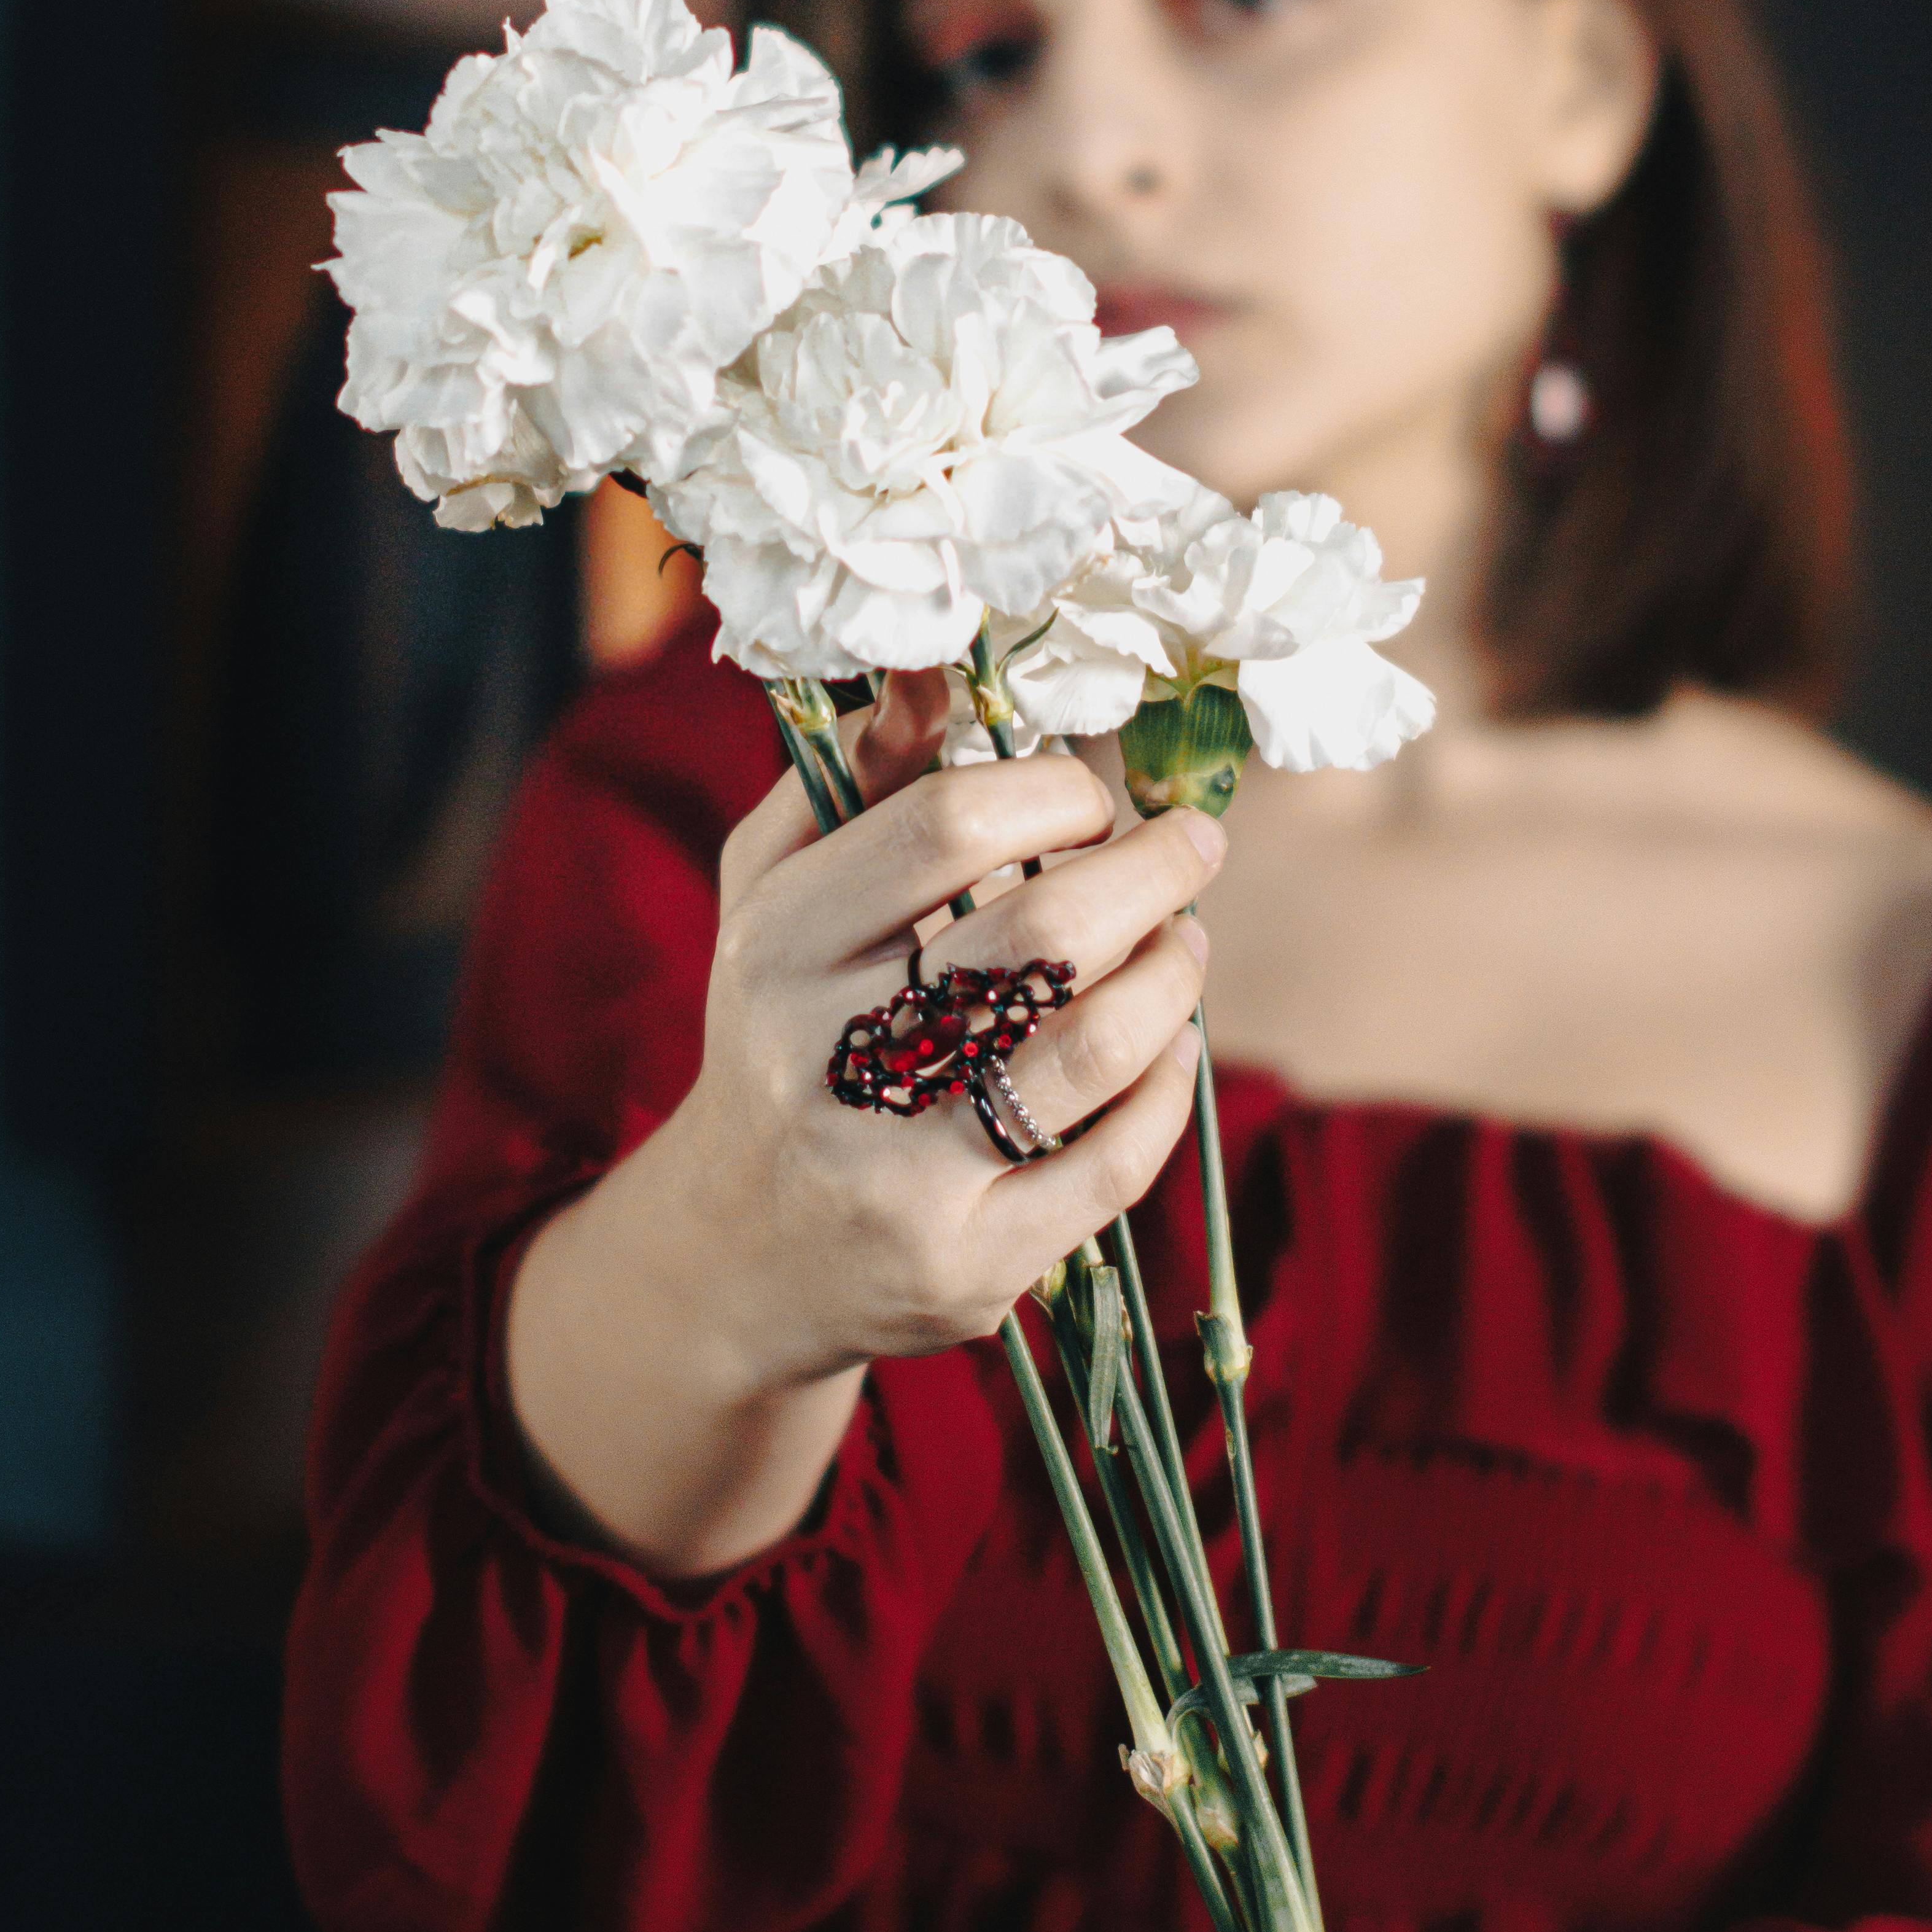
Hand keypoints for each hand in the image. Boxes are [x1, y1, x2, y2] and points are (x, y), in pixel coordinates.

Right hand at [504, 671, 1223, 1567]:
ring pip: (1096, 1047)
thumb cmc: (783, 1030)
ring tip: (1188, 941)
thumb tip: (937, 664)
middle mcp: (824, 1060)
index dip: (1057, 791)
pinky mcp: (965, 1267)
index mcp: (777, 947)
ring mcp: (897, 1175)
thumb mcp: (780, 895)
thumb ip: (861, 777)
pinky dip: (1168, 1087)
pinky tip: (1169, 1045)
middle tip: (1191, 848)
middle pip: (1044, 935)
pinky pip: (1115, 1161)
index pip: (948, 824)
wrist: (740, 1253)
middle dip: (1152, 872)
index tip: (1099, 795)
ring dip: (1176, 976)